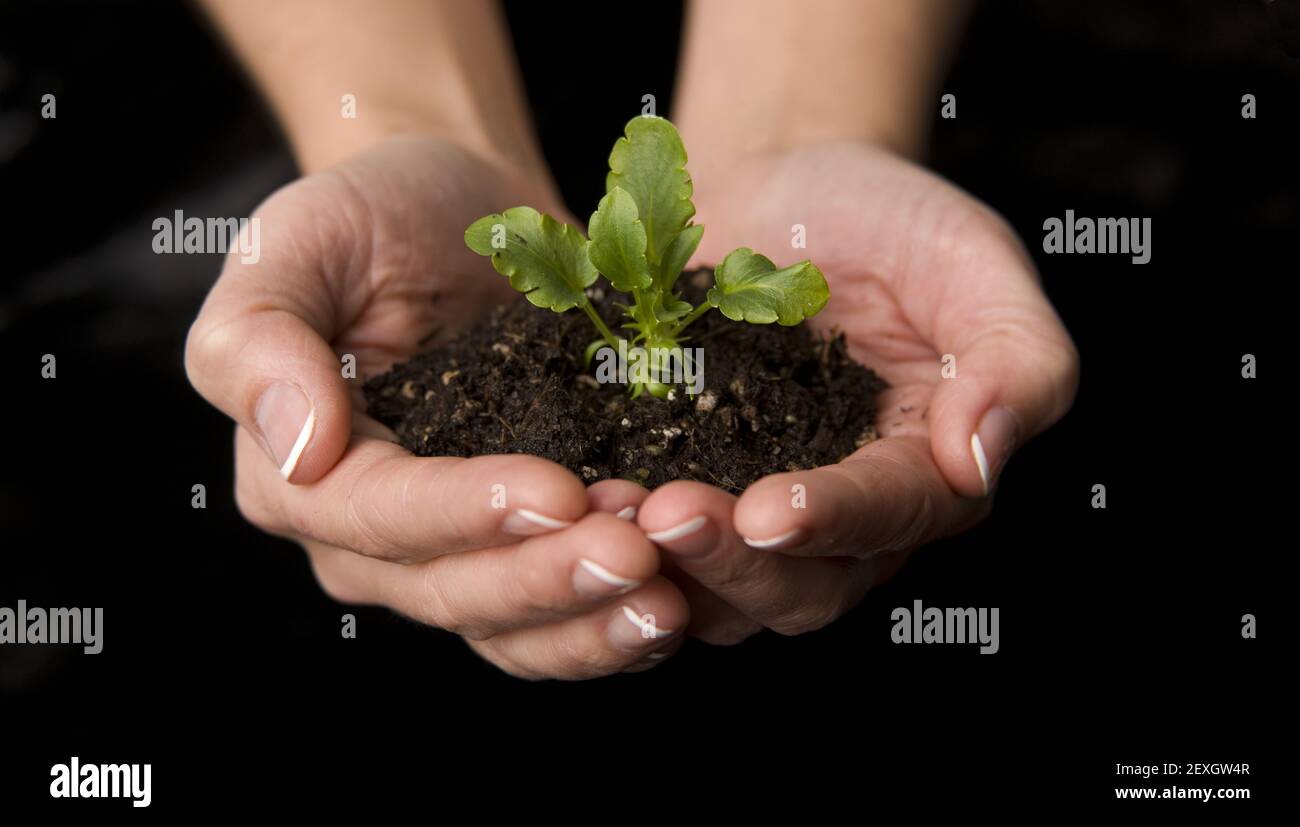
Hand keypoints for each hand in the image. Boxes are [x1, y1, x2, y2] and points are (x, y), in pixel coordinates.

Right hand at [186, 137, 686, 677]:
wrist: (460, 210)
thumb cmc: (368, 217)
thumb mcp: (292, 246)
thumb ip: (258, 340)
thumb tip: (297, 449)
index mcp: (301, 478)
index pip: (381, 517)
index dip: (466, 514)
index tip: (558, 492)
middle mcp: (372, 542)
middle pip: (455, 591)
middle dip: (547, 580)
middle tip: (637, 553)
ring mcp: (454, 554)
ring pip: (515, 628)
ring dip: (593, 620)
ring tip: (670, 592)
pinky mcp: (526, 549)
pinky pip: (565, 615)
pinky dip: (619, 617)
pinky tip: (685, 601)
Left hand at [634, 142, 1078, 641]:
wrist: (781, 182)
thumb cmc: (887, 217)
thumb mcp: (973, 262)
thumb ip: (1015, 359)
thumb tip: (978, 459)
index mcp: (927, 475)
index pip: (892, 520)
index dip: (833, 523)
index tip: (766, 510)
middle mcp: (845, 520)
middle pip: (802, 589)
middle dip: (732, 563)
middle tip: (661, 516)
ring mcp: (758, 514)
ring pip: (722, 594)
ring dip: (665, 569)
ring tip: (606, 518)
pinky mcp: (685, 491)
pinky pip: (654, 548)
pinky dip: (614, 540)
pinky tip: (572, 501)